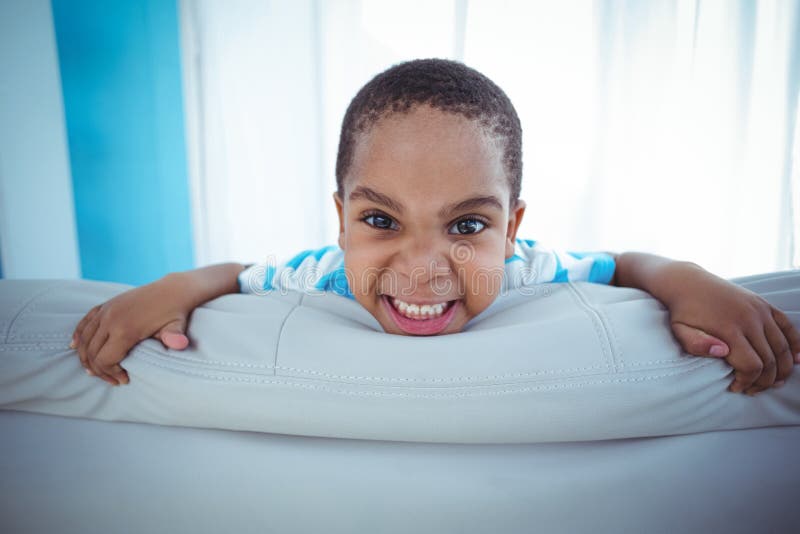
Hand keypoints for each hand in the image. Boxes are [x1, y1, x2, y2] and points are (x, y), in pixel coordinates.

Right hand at [70, 274, 192, 385]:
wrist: (173, 290)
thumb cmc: (175, 312)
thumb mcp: (176, 327)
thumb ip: (174, 338)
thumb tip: (180, 344)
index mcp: (126, 329)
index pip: (104, 359)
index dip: (111, 373)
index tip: (124, 380)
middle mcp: (111, 319)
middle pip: (92, 352)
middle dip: (99, 370)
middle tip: (112, 379)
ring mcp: (106, 310)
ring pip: (84, 339)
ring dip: (85, 357)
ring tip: (95, 370)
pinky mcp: (106, 305)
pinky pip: (85, 322)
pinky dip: (78, 336)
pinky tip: (75, 347)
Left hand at [664, 264, 799, 394]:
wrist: (688, 283)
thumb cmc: (682, 312)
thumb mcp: (680, 330)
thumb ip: (696, 344)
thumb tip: (722, 352)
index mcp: (729, 329)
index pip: (752, 365)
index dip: (747, 382)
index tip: (736, 388)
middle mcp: (749, 319)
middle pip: (770, 360)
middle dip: (764, 381)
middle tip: (753, 389)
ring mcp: (759, 310)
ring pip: (783, 347)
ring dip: (782, 369)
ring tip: (772, 382)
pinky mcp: (764, 304)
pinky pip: (788, 327)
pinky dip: (796, 345)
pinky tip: (797, 359)